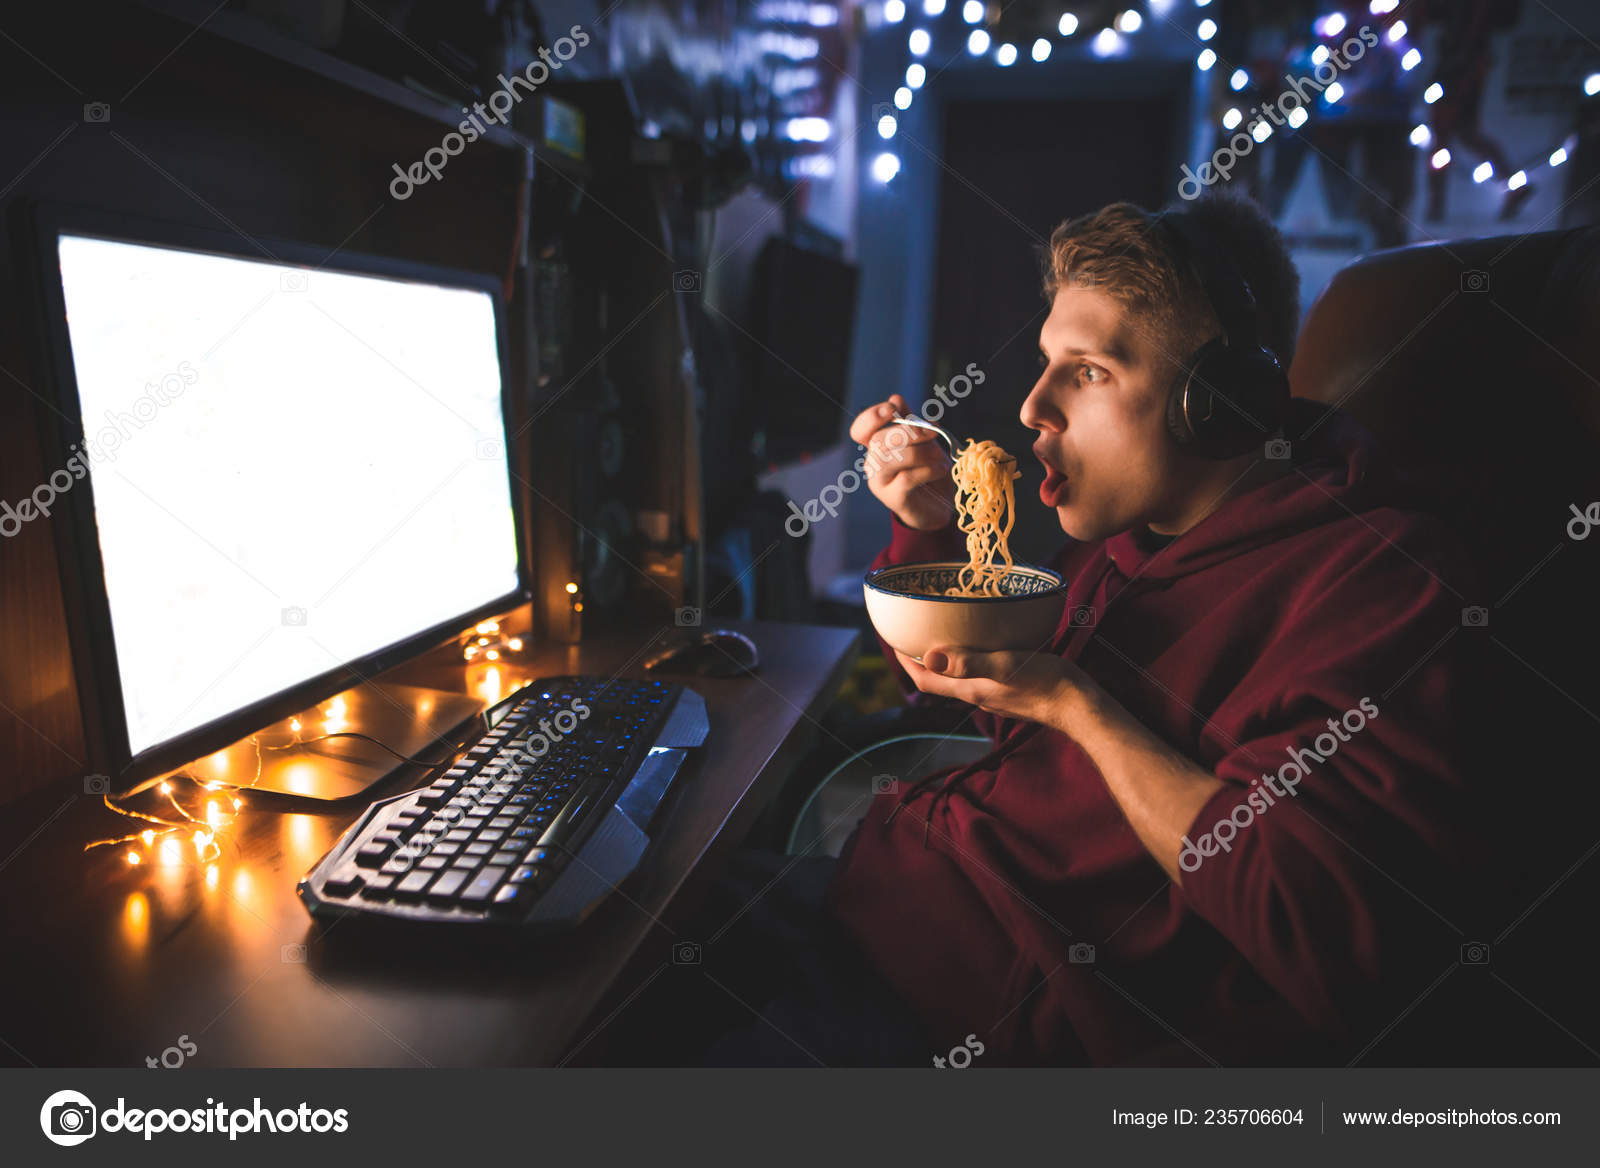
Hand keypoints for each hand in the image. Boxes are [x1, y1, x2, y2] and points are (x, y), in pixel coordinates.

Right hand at [847, 395, 954, 530]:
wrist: (937, 506)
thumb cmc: (927, 470)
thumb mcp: (922, 442)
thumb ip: (909, 422)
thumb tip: (895, 398)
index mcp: (876, 447)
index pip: (860, 430)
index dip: (871, 417)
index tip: (892, 409)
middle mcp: (873, 463)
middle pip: (880, 440)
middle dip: (910, 432)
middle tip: (934, 431)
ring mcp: (880, 482)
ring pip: (893, 458)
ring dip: (922, 452)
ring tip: (940, 457)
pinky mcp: (893, 498)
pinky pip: (908, 477)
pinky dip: (929, 469)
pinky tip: (941, 469)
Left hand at [894, 645, 1097, 730]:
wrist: (1078, 705)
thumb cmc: (1045, 683)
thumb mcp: (1006, 666)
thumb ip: (969, 663)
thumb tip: (930, 657)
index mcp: (970, 690)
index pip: (924, 682)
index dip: (905, 664)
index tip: (894, 641)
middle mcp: (976, 694)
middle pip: (938, 680)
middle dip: (921, 659)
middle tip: (914, 633)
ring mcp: (993, 693)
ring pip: (958, 677)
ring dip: (944, 659)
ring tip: (942, 633)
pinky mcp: (1009, 689)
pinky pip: (978, 674)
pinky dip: (968, 659)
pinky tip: (980, 642)